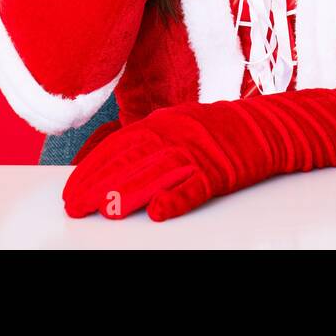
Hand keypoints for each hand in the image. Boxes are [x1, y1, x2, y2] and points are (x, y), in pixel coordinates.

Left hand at [60, 100, 255, 221]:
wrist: (264, 125)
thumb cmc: (213, 131)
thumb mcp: (174, 125)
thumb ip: (142, 140)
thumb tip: (105, 160)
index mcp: (160, 122)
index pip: (117, 146)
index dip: (91, 169)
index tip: (71, 190)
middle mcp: (174, 134)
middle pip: (131, 160)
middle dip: (99, 184)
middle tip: (77, 206)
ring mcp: (197, 152)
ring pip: (158, 173)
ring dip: (130, 192)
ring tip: (107, 212)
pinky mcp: (220, 171)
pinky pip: (196, 186)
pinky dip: (177, 198)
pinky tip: (159, 212)